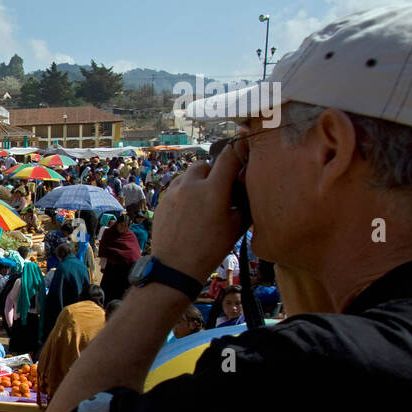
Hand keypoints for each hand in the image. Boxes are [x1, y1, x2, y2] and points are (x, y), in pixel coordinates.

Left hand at [146, 145, 245, 281]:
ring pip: (188, 174)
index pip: (229, 157)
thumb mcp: (237, 226)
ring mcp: (173, 191)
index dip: (239, 149)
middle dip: (215, 171)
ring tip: (205, 199)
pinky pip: (176, 186)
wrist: (175, 266)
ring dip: (198, 180)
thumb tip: (249, 187)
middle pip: (205, 164)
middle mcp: (191, 185)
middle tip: (222, 187)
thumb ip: (244, 202)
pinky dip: (186, 191)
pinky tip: (190, 208)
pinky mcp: (162, 200)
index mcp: (213, 189)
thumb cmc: (211, 249)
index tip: (245, 145)